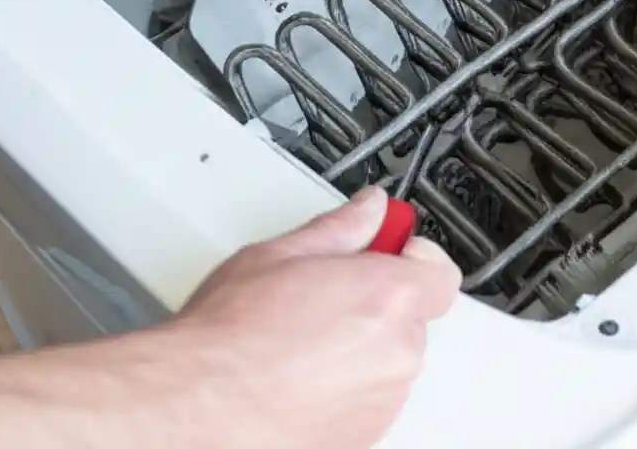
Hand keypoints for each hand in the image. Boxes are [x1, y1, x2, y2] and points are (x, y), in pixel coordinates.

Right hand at [172, 186, 460, 447]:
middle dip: (374, 303)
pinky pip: (367, 399)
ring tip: (298, 343)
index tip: (386, 251)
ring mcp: (384, 401)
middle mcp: (398, 352)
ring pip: (386, 360)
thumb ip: (339, 228)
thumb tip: (368, 210)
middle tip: (321, 297)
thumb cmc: (228, 339)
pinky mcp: (365, 435)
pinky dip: (343, 388)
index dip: (411, 258)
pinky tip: (296, 377)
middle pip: (408, 317)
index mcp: (389, 297)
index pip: (440, 271)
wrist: (196, 407)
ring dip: (358, 349)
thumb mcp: (278, 255)